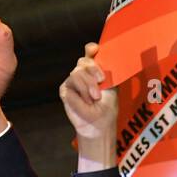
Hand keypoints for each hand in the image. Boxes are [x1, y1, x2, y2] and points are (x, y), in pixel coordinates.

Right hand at [60, 42, 118, 167]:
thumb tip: (99, 59)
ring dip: (88, 85)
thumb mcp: (111, 89)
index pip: (90, 54)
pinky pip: (71, 84)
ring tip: (94, 98)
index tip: (94, 50)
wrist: (98, 127)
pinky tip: (86, 102)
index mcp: (96, 72)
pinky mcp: (66, 90)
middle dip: (93, 70)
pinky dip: (80, 93)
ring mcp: (73, 81)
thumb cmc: (107, 109)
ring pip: (77, 72)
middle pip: (83, 61)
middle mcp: (84, 74)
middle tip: (101, 81)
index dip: (91, 49)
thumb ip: (105, 73)